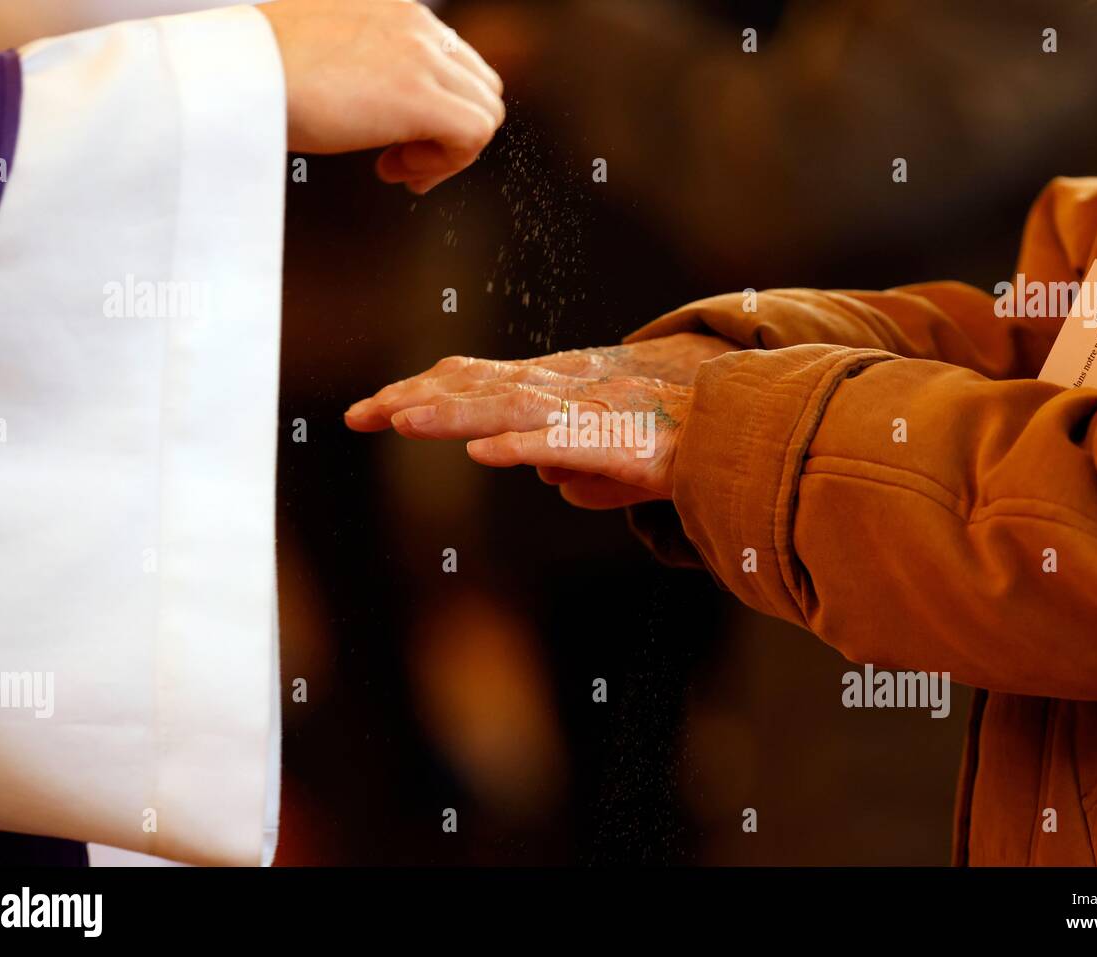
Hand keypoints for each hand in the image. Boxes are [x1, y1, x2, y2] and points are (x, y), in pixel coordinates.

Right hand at [259, 0, 504, 192]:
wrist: (237, 71)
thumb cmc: (261, 69)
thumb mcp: (325, 52)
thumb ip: (364, 64)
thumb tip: (374, 99)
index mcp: (398, 12)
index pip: (458, 63)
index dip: (439, 110)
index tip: (398, 134)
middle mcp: (418, 26)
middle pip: (482, 89)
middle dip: (450, 132)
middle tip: (404, 158)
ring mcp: (422, 59)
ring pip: (486, 114)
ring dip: (446, 152)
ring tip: (397, 165)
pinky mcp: (421, 97)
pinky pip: (475, 136)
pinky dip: (445, 164)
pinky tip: (397, 169)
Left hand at [344, 332, 731, 430]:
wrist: (739, 430)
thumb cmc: (678, 443)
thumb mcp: (617, 461)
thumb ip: (578, 465)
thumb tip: (549, 480)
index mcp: (558, 394)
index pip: (479, 386)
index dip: (426, 394)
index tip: (375, 407)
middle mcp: (564, 391)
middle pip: (478, 390)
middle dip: (416, 401)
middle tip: (357, 413)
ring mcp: (588, 412)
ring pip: (509, 409)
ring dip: (455, 415)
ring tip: (403, 420)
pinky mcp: (618, 438)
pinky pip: (564, 441)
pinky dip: (524, 446)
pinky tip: (485, 453)